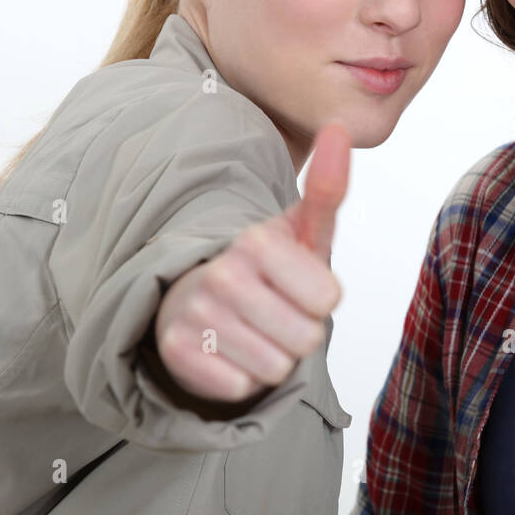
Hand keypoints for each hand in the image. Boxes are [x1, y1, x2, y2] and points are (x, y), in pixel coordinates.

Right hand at [153, 122, 351, 403]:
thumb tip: (340, 128)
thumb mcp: (301, 231)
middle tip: (274, 312)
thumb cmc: (266, 268)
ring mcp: (193, 312)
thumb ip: (328, 188)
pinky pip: (240, 386)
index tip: (296, 285)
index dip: (320, 300)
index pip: (327, 300)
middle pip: (306, 338)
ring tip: (252, 329)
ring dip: (271, 356)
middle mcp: (221, 273)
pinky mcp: (175, 352)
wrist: (199, 300)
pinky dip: (240, 378)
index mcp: (256, 240)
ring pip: (275, 367)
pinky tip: (226, 351)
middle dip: (298, 332)